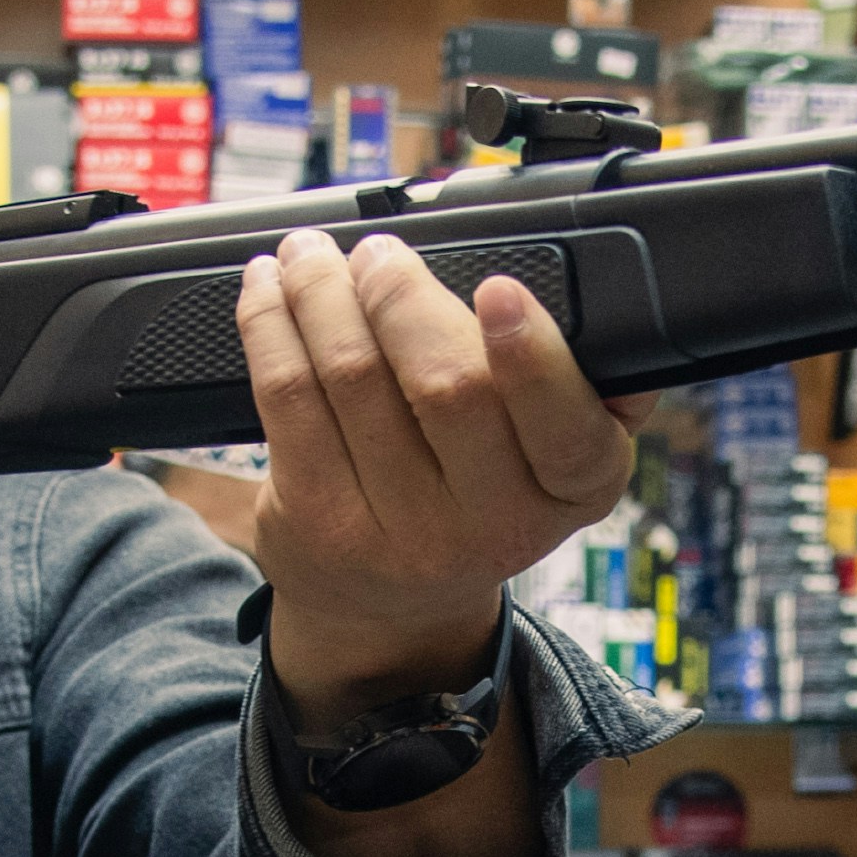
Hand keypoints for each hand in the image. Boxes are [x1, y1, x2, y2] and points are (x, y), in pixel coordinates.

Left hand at [233, 230, 640, 731]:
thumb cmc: (479, 489)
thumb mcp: (553, 454)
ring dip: (320, 291)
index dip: (531, 356)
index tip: (498, 289)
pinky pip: (287, 395)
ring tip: (311, 254)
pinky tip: (269, 288)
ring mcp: (401, 531)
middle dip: (400, 294)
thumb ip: (579, 381)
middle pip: (445, 386)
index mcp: (576, 487)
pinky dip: (270, 324)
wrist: (393, 604)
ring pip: (352, 375)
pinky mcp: (319, 521)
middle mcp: (496, 523)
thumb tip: (587, 301)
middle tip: (378, 253)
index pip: (567, 428)